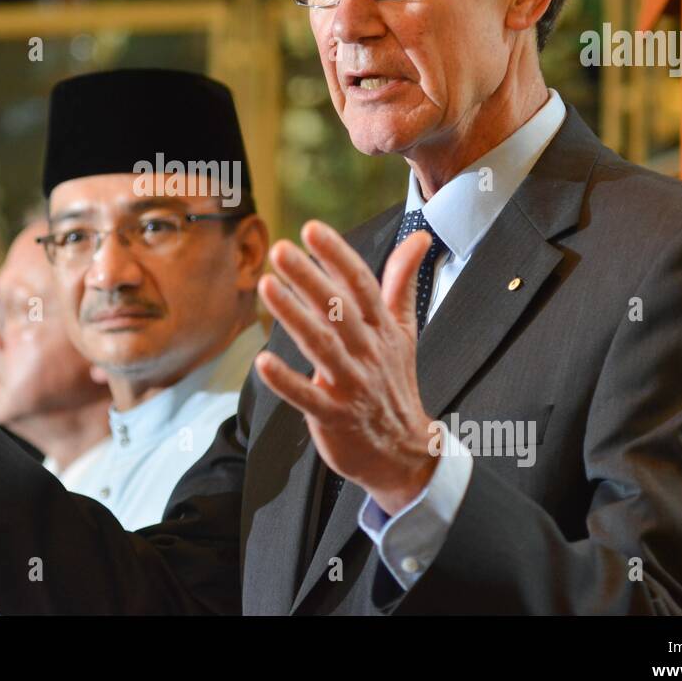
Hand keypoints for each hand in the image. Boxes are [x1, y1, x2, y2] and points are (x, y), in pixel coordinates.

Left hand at [254, 221, 437, 514]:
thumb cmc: (393, 382)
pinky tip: (262, 362)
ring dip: (293, 316)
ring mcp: (351, 385)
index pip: (362, 285)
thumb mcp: (403, 330)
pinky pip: (307, 397)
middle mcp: (368, 353)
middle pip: (340, 310)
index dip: (338, 256)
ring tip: (266, 285)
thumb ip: (402, 281)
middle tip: (280, 249)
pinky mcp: (333, 417)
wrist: (404, 451)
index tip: (312, 229)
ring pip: (322, 346)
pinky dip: (286, 381)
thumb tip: (419, 237)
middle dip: (311, 278)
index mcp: (382, 329)